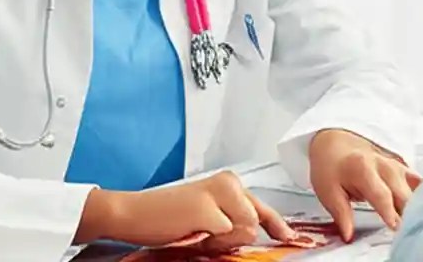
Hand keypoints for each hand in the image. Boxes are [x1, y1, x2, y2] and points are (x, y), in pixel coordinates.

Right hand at [75, 171, 294, 249]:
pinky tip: (194, 233)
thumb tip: (259, 234)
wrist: (133, 214)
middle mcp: (227, 182)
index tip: (289, 236)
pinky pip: (227, 234)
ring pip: (245, 229)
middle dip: (235, 237)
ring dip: (224, 240)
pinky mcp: (206, 208)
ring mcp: (218, 193)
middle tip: (208, 234)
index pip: (261, 207)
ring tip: (200, 232)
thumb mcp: (208, 215)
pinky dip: (212, 241)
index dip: (276, 225)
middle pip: (256, 220)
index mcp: (229, 182)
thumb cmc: (168, 217)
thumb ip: (234, 220)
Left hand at [309, 129, 422, 241]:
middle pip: (403, 193)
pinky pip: (420, 182)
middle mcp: (384, 166)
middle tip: (408, 231)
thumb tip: (348, 235)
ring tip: (419, 221)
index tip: (397, 228)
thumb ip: (341, 214)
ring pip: (415, 188)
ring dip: (418, 205)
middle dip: (408, 213)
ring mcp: (397, 166)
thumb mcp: (327, 191)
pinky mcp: (404, 169)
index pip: (382, 194)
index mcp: (364, 169)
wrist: (336, 143)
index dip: (390, 212)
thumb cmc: (331, 168)